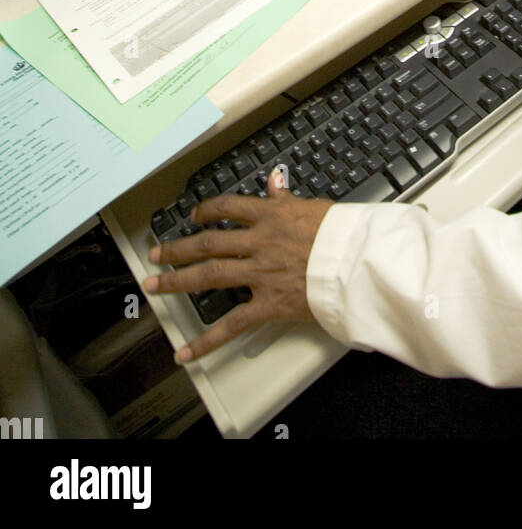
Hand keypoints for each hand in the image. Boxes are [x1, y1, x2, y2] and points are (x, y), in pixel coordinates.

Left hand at [143, 168, 334, 362]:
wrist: (355, 261)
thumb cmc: (341, 234)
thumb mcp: (312, 206)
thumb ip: (286, 198)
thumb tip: (275, 181)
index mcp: (270, 216)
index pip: (228, 207)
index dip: (206, 210)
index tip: (194, 215)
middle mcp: (258, 243)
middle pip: (207, 243)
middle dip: (177, 249)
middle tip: (157, 254)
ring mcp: (259, 273)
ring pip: (209, 275)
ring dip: (177, 281)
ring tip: (155, 284)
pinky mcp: (267, 303)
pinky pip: (231, 324)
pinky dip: (206, 340)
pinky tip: (185, 351)